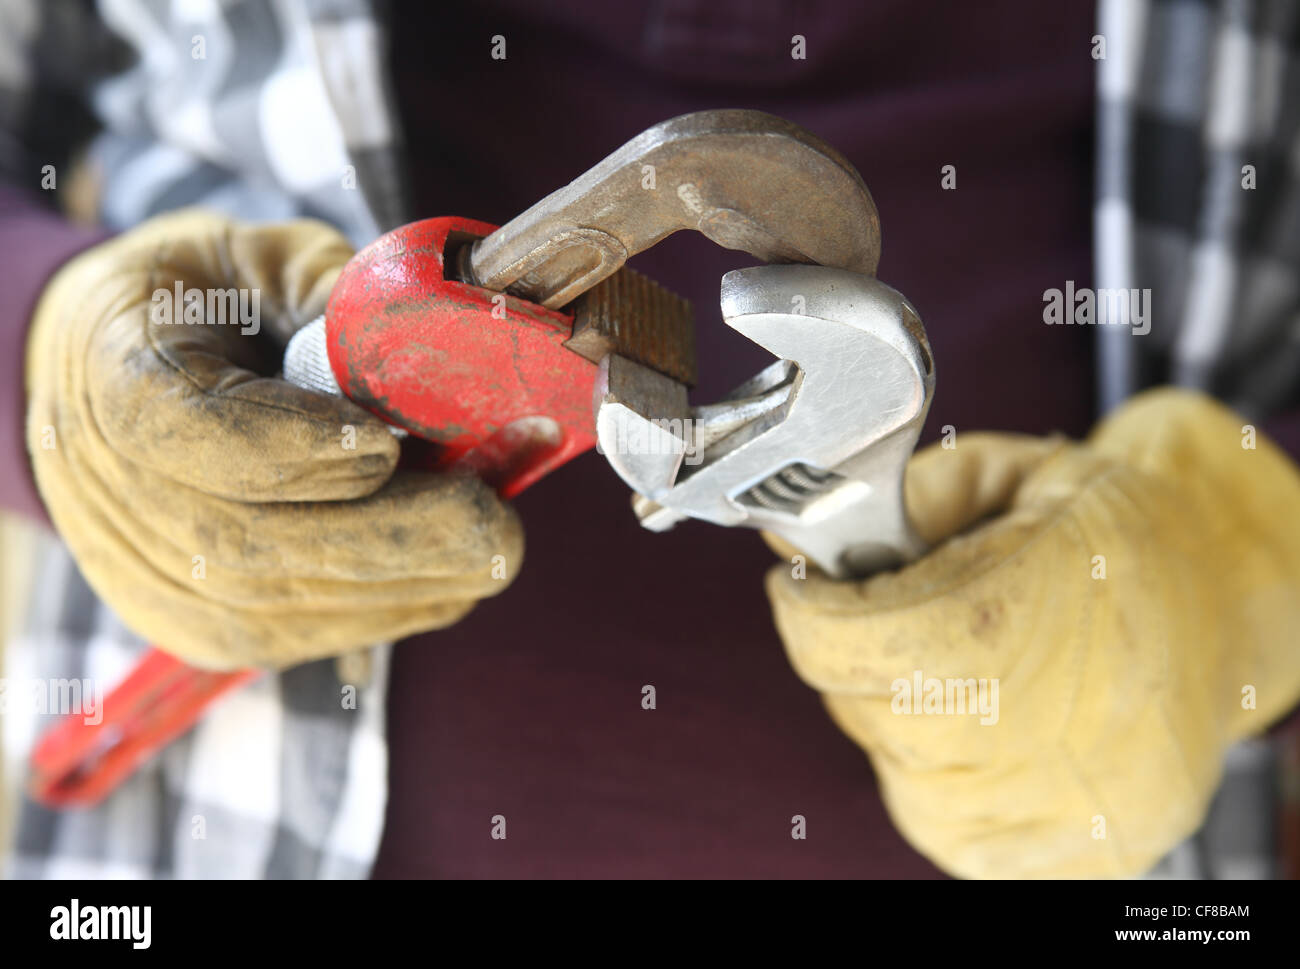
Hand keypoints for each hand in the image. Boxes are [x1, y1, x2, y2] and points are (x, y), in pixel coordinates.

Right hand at [26, 210, 521, 669]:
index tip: (383, 443)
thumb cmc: (200, 305)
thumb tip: (442, 345)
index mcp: (113, 375)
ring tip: (493, 542)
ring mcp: (147, 578)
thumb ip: (337, 297)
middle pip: (249, 545)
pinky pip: (299, 636)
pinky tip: (454, 574)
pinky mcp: (196, 628)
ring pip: (281, 607)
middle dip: (392, 538)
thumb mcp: (263, 262)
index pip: (186, 430)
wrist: (100, 378)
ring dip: (407, 582)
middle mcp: (112, 496)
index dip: (288, 445)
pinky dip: (391, 608)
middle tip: (495, 523)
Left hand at [765, 389, 1299, 876]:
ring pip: (893, 763)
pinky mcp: (1065, 855)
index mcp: (1009, 623)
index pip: (838, 644)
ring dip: (903, 710)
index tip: (806, 582)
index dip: (807, 605)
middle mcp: (1025, 733)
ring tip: (971, 663)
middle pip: (861, 703)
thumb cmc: (1122, 536)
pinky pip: (943, 818)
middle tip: (909, 610)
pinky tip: (991, 720)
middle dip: (861, 650)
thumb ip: (894, 501)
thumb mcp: (1009, 474)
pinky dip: (944, 767)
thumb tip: (791, 531)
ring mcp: (1045, 808)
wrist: (1227, 603)